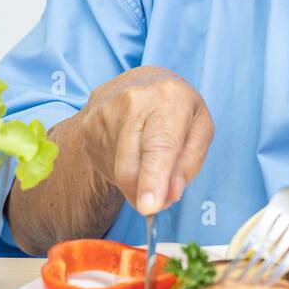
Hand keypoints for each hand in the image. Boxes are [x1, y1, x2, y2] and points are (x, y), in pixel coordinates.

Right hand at [77, 66, 213, 215]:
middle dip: (140, 192)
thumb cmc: (177, 109)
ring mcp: (104, 112)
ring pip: (118, 170)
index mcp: (168, 97)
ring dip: (135, 182)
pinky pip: (106, 165)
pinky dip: (121, 172)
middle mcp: (132, 100)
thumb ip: (190, 162)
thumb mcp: (200, 128)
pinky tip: (132, 153)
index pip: (159, 145)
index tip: (149, 207)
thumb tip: (171, 194)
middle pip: (131, 163)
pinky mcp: (88, 125)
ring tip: (150, 162)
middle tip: (152, 207)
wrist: (141, 82)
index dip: (153, 179)